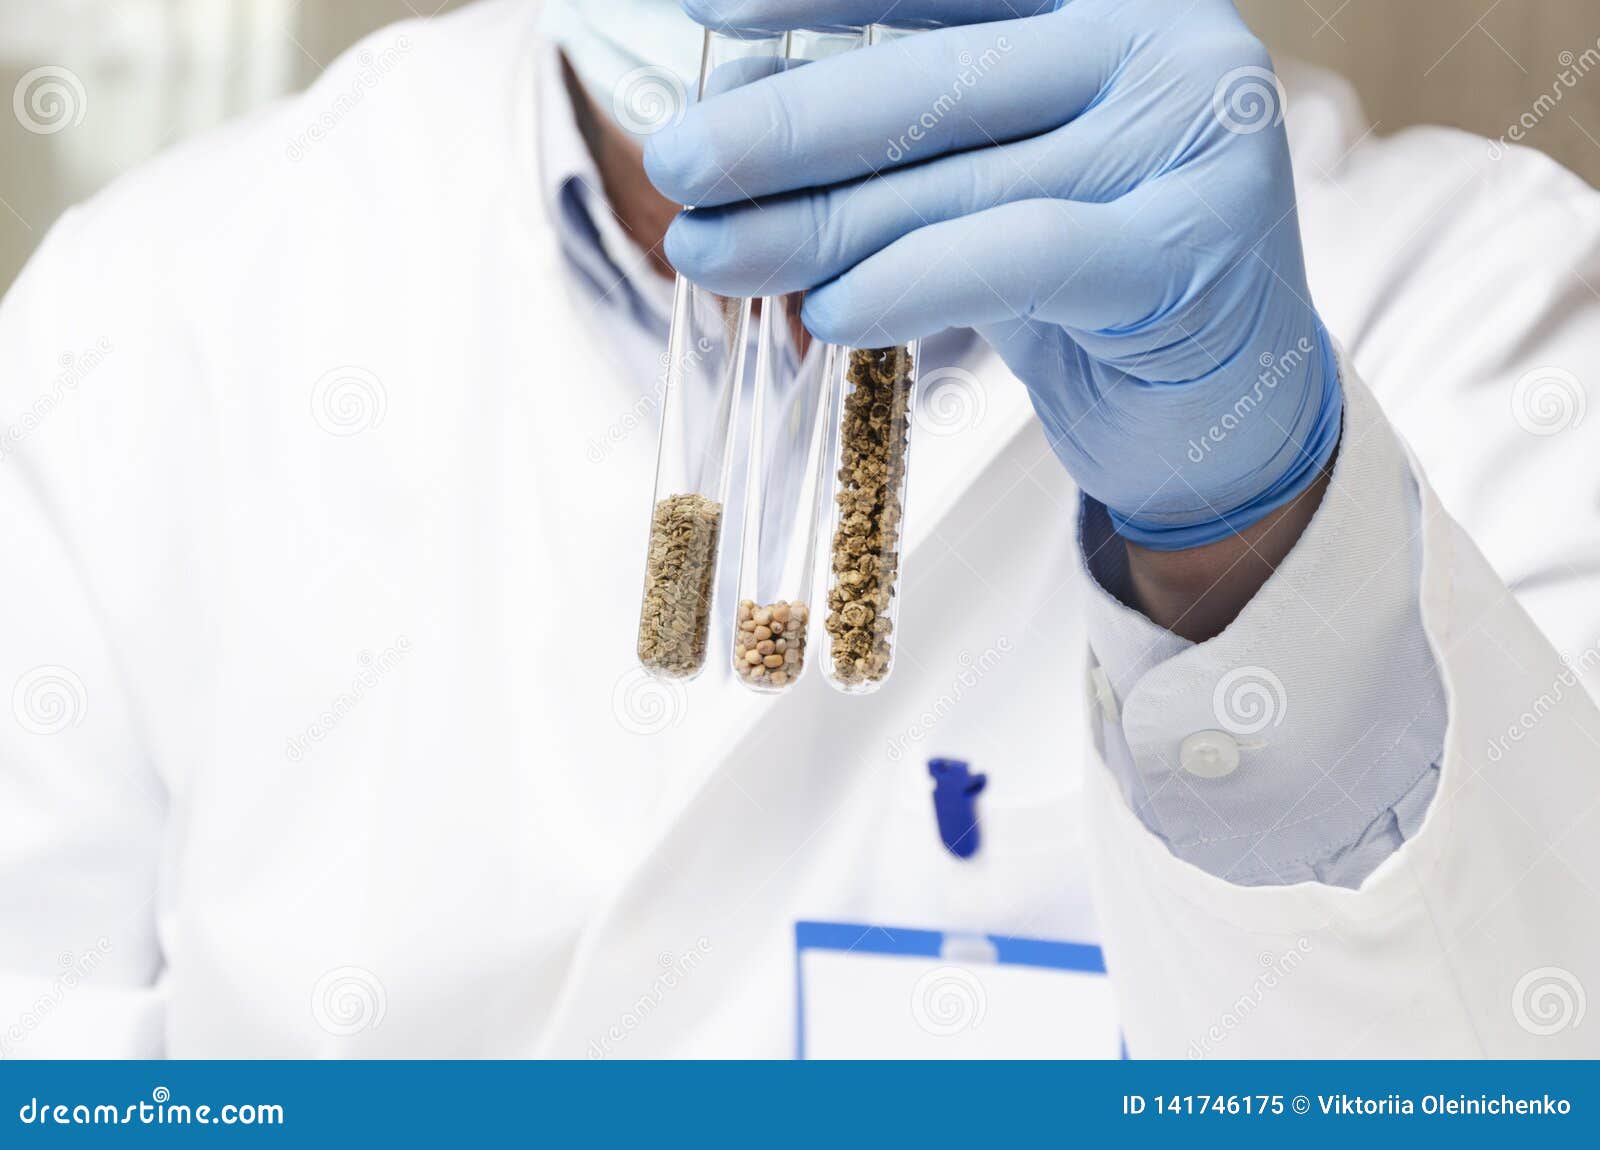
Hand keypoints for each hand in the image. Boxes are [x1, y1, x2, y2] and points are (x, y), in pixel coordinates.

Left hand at [647, 0, 1340, 550]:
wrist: (1228, 406)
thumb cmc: (1094, 280)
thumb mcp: (988, 185)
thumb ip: (899, 142)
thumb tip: (735, 105)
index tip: (703, 17)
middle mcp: (1168, 42)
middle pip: (938, 79)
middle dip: (787, 130)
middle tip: (679, 166)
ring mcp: (1195, 139)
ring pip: (961, 178)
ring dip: (815, 223)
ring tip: (711, 253)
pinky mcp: (1192, 251)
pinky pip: (1018, 255)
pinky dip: (910, 282)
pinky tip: (829, 312)